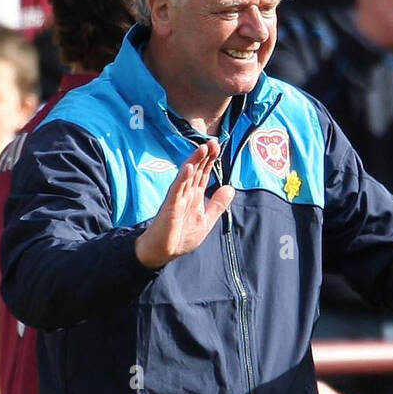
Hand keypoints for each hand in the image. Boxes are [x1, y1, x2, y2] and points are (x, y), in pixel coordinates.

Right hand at [136, 141, 234, 268]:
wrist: (162, 251)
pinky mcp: (170, 206)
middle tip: (212, 141)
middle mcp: (186, 194)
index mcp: (194, 196)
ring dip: (194, 162)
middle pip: (196, 171)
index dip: (210, 160)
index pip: (203, 173)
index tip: (218, 146)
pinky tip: (188, 168)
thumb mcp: (206, 221)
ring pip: (187, 176)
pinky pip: (176, 190)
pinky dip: (182, 178)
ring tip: (202, 148)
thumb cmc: (180, 237)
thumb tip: (230, 188)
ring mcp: (177, 198)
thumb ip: (217, 205)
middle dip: (204, 156)